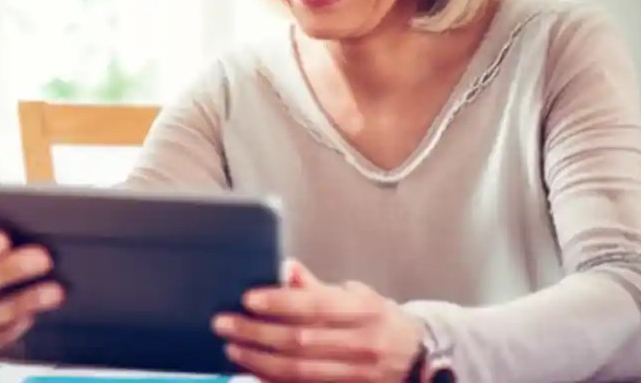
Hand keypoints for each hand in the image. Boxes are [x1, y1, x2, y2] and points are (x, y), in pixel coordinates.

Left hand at [212, 259, 422, 381]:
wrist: (416, 358)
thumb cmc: (378, 320)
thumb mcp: (357, 295)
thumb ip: (317, 287)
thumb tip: (284, 268)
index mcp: (364, 310)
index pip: (316, 306)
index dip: (279, 302)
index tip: (248, 299)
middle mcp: (362, 344)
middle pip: (301, 341)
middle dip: (256, 332)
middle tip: (224, 323)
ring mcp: (356, 374)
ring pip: (299, 371)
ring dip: (258, 360)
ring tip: (231, 347)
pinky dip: (273, 380)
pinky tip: (251, 370)